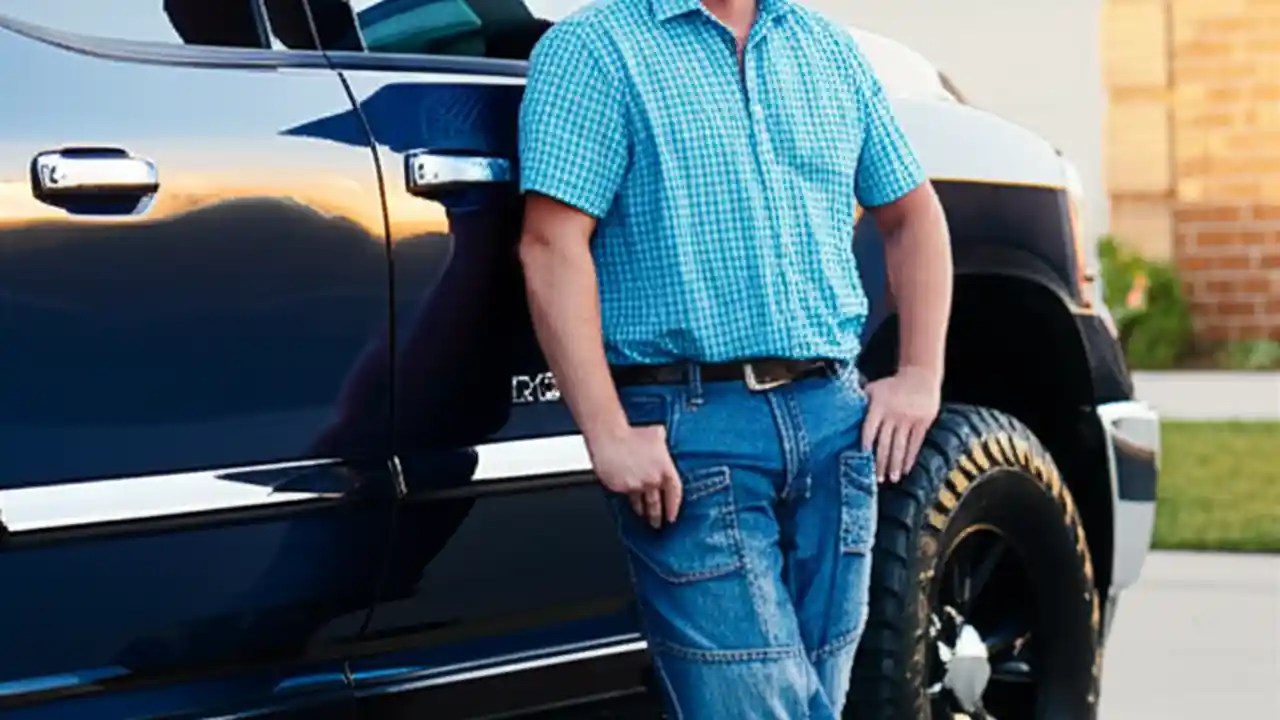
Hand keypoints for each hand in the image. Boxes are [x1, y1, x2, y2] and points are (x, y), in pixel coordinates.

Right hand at [588, 425, 682, 527]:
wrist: (609, 435)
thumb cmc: (630, 433)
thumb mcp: (656, 435)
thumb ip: (662, 445)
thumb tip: (664, 441)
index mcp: (664, 468)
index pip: (675, 493)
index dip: (674, 507)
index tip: (672, 516)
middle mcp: (652, 480)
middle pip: (657, 504)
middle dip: (657, 516)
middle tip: (657, 523)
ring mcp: (635, 485)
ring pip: (640, 503)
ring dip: (642, 510)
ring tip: (642, 515)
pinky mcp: (620, 488)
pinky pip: (625, 496)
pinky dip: (627, 496)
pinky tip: (627, 498)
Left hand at [862, 366, 941, 482]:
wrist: (920, 375)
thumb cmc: (892, 385)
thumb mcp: (874, 389)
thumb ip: (861, 402)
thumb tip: (842, 416)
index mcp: (878, 406)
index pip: (869, 428)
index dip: (866, 443)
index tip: (863, 458)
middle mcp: (893, 414)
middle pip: (885, 442)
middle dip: (881, 462)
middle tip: (877, 479)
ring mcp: (909, 420)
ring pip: (901, 446)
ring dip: (895, 464)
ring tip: (892, 479)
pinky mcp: (922, 423)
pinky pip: (916, 444)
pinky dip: (910, 458)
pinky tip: (905, 470)